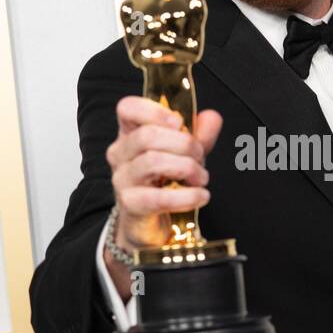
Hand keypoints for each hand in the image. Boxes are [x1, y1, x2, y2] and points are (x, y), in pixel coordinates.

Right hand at [105, 97, 223, 254]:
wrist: (150, 224)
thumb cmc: (165, 183)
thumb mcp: (184, 154)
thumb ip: (199, 134)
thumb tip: (212, 117)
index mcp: (130, 133)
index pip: (128, 108)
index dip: (154, 111)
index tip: (178, 122)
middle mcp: (120, 154)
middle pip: (147, 135)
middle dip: (184, 144)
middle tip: (200, 157)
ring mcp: (122, 179)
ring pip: (153, 161)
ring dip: (188, 168)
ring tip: (202, 178)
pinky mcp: (131, 205)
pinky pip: (159, 197)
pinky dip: (188, 196)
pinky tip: (201, 196)